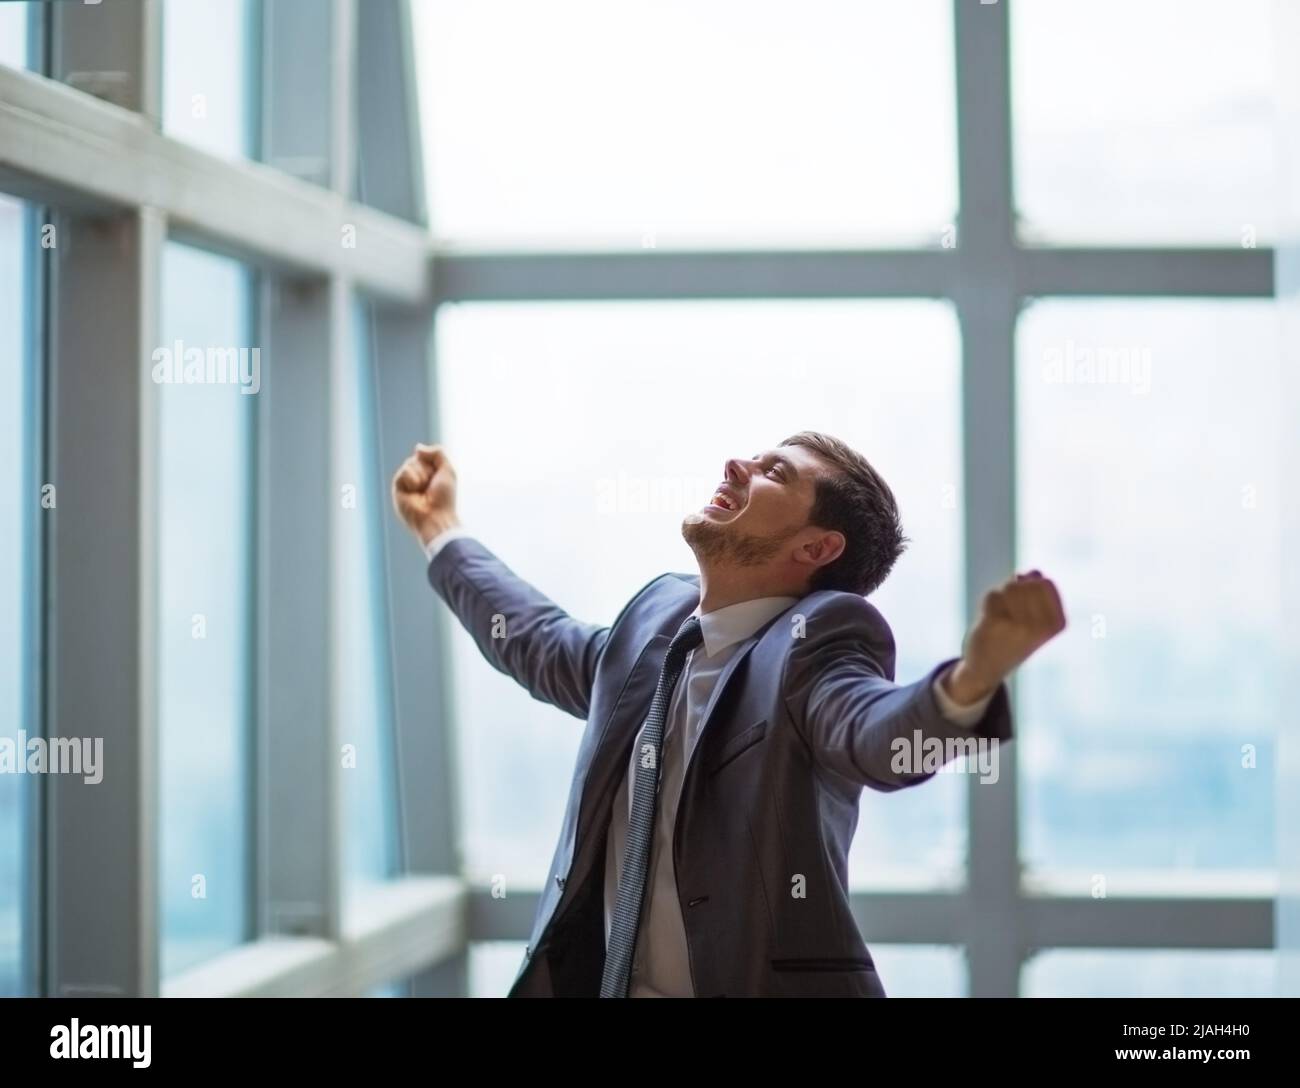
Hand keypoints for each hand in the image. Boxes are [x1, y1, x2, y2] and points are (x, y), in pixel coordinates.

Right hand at [391, 443, 460, 544]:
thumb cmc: (445, 498)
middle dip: (427, 469)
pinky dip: (411, 479)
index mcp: (430, 474)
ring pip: (409, 464)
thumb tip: (417, 448)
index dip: (434, 463)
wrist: (435, 516)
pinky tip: (414, 491)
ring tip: (423, 490)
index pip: (426, 456)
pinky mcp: (397, 489)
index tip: (439, 478)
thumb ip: (438, 453)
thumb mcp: (448, 470)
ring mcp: (407, 483)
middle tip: (431, 485)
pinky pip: (402, 472)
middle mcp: (418, 478)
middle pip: (417, 458)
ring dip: (420, 475)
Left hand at [943, 571, 1065, 703]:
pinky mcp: (997, 623)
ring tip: (1000, 616)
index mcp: (1058, 623)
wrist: (988, 668)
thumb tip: (1034, 573)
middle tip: (1008, 611)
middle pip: (1028, 581)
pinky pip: (993, 595)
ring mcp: (1021, 624)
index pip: (1045, 583)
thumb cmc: (1011, 637)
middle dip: (1014, 588)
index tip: (1023, 607)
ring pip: (1010, 586)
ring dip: (1001, 595)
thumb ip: (1038, 589)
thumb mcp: (1033, 615)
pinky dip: (987, 602)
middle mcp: (1043, 625)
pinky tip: (988, 620)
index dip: (1029, 586)